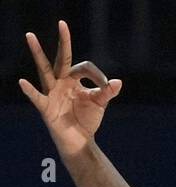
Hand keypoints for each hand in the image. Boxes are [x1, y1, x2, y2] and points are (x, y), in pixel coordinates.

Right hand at [19, 20, 120, 157]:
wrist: (80, 139)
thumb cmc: (87, 118)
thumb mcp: (99, 103)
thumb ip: (107, 92)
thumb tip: (118, 82)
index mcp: (74, 79)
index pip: (85, 67)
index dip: (98, 75)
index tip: (107, 87)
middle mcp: (61, 81)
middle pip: (60, 58)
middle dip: (63, 42)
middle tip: (62, 23)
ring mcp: (52, 92)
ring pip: (45, 69)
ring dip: (38, 53)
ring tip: (31, 36)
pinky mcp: (46, 107)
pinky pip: (37, 97)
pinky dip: (30, 90)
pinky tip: (23, 82)